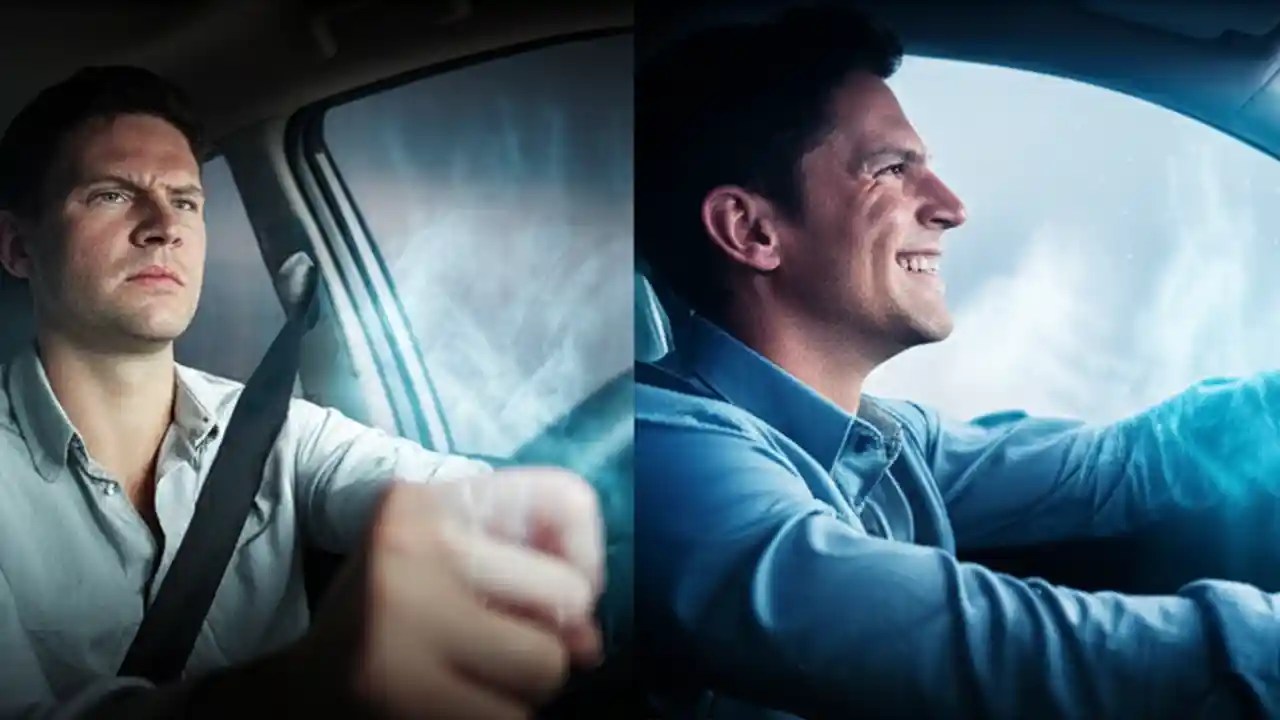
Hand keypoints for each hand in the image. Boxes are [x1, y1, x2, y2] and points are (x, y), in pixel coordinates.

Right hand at [297, 468, 604, 719]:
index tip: (561, 595)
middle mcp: (410, 547)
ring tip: (464, 675)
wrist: (296, 694)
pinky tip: (447, 704)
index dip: (586, 557)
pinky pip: (513, 718)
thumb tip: (591, 643)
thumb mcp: (451, 567)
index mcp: (421, 503)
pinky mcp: (402, 695)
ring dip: (521, 687)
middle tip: (495, 644)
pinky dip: (493, 718)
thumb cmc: (395, 621)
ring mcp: (402, 622)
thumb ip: (532, 582)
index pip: (566, 500)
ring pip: (546, 667)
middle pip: (566, 593)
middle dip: (548, 635)